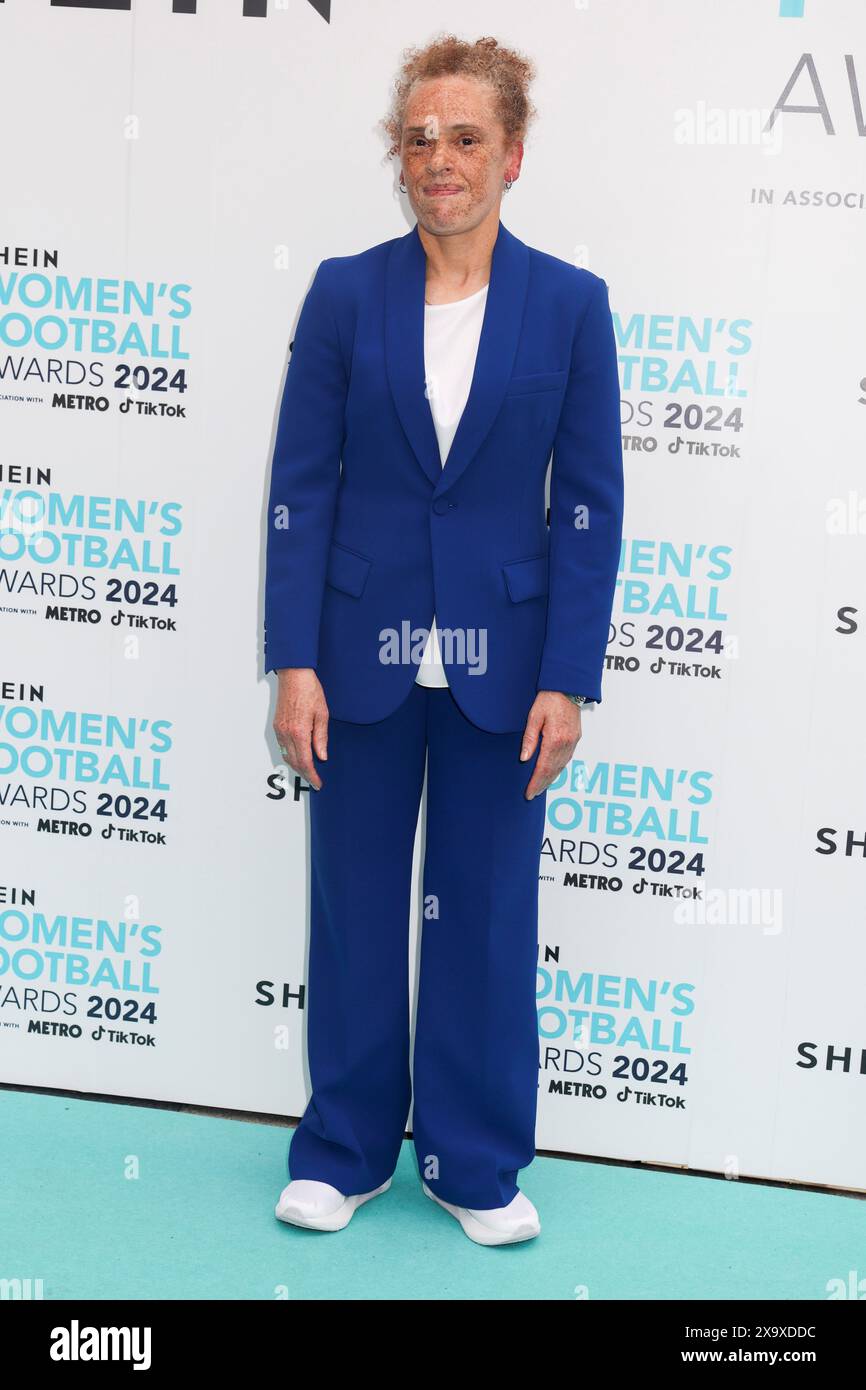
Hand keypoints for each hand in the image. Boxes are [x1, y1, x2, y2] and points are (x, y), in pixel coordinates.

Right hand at [273, 668, 328, 789]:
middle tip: (315, 780)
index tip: (318, 783)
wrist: (294, 675)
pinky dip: (291, 755)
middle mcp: (287, 733)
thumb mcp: (323, 714)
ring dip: (297, 766)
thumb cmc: (309, 690)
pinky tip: (299, 755)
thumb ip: (321, 738)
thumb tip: (322, 756)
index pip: (306, 762)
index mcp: (300, 732)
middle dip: (305, 774)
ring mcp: (280, 730)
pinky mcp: (277, 726)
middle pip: (295, 762)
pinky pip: (283, 747)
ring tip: (309, 771)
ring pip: (287, 756)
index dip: (312, 776)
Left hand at [520, 691, 581, 799]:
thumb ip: (529, 739)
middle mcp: (566, 743)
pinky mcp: (575, 738)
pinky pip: (567, 759)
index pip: (543, 767)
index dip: (535, 782)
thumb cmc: (549, 699)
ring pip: (561, 766)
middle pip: (553, 770)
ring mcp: (573, 741)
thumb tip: (524, 758)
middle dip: (542, 784)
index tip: (529, 792)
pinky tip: (552, 772)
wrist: (567, 688)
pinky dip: (558, 768)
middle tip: (532, 794)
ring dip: (551, 778)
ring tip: (541, 786)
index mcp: (554, 738)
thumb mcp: (534, 717)